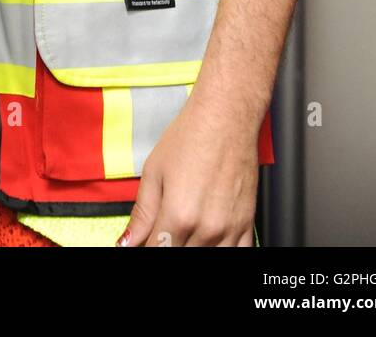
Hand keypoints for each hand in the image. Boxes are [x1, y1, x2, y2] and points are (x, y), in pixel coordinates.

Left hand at [117, 98, 258, 246]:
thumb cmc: (191, 135)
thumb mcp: (154, 171)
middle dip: (166, 245)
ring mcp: (229, 228)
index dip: (146, 247)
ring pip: (207, 259)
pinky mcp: (247, 223)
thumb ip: (142, 213)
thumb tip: (128, 241)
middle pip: (180, 255)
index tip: (144, 241)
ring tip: (184, 231)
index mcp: (178, 214)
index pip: (157, 251)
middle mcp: (206, 227)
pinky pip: (237, 255)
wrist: (226, 116)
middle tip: (163, 229)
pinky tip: (208, 241)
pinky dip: (220, 252)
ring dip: (191, 248)